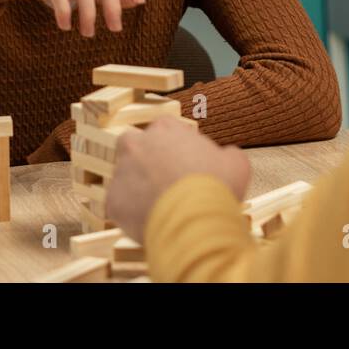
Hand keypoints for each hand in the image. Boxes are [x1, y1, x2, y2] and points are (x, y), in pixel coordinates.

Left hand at [106, 117, 250, 242]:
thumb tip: (226, 156)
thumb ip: (226, 154)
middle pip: (134, 144)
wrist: (195, 221)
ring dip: (136, 186)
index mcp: (166, 128)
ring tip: (157, 205)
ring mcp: (122, 171)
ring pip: (124, 175)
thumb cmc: (216, 187)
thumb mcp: (236, 163)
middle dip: (144, 158)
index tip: (183, 161)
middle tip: (162, 179)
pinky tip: (149, 220)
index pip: (165, 128)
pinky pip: (119, 204)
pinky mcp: (113, 200)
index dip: (175, 146)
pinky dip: (131, 212)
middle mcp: (138, 144)